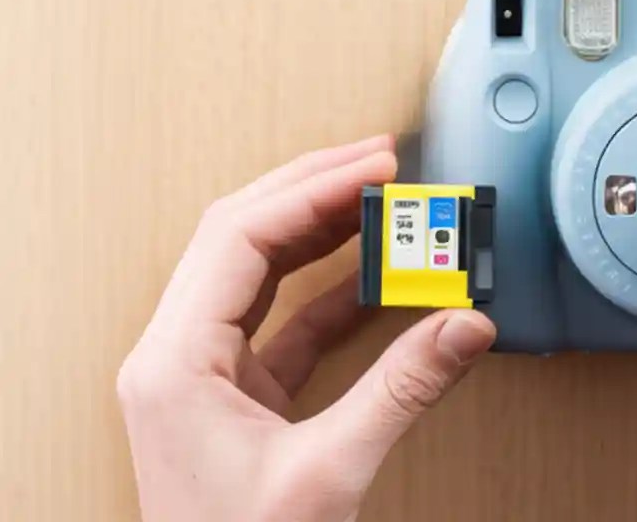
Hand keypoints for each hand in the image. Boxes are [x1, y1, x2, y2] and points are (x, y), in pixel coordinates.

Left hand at [116, 135, 496, 521]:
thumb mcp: (329, 470)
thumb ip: (403, 388)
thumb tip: (462, 326)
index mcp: (175, 362)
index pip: (241, 238)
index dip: (312, 192)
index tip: (371, 169)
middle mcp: (177, 357)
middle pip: (243, 238)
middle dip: (314, 194)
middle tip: (378, 166)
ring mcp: (202, 375)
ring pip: (259, 272)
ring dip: (321, 235)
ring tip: (379, 206)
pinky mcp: (233, 397)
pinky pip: (282, 322)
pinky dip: (330, 293)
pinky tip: (374, 279)